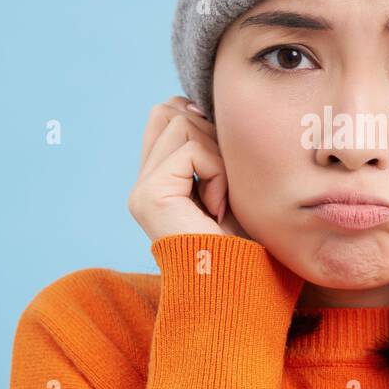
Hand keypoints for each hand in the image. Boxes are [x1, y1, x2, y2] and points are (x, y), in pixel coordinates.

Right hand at [127, 96, 251, 242]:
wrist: (243, 285)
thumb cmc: (247, 240)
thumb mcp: (230, 180)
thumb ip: (209, 146)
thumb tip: (196, 103)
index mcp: (158, 178)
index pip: (166, 114)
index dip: (199, 120)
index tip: (224, 158)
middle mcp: (143, 183)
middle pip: (171, 110)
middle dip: (210, 137)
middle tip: (224, 184)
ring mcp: (141, 190)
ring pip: (182, 123)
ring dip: (217, 158)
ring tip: (221, 201)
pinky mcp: (148, 196)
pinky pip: (191, 150)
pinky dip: (217, 174)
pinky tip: (217, 210)